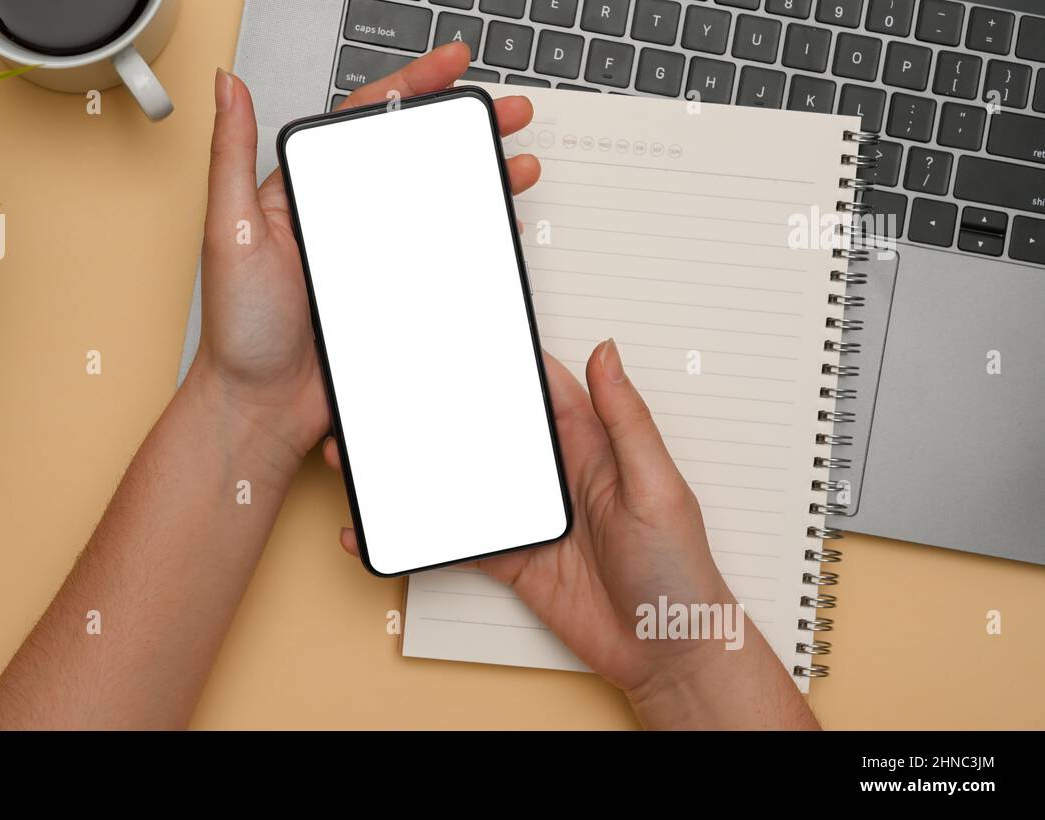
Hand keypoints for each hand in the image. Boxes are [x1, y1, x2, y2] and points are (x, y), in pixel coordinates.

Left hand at [187, 42, 540, 473]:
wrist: (262, 407)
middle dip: (463, 128)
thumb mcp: (229, 230)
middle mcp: (342, 218)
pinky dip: (473, 238)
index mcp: (305, 192)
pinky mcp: (392, 297)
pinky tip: (498, 228)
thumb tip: (229, 86)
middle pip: (412, 156)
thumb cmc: (239, 327)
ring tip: (519, 165)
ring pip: (434, 203)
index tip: (451, 64)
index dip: (412, 85)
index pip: (364, 120)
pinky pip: (440, 258)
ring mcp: (371, 259)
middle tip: (507, 113)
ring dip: (478, 178)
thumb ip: (231, 154)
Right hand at [330, 342, 818, 727]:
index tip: (469, 341)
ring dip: (430, 472)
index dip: (512, 367)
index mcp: (597, 450)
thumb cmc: (680, 572)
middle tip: (401, 395)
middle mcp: (561, 479)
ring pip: (471, 484)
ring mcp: (534, 521)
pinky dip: (428, 534)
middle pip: (498, 435)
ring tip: (381, 457)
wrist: (668, 656)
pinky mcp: (515, 562)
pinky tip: (396, 526)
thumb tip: (607, 354)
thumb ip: (628, 421)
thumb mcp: (658, 488)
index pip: (548, 394)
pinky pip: (463, 541)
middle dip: (452, 415)